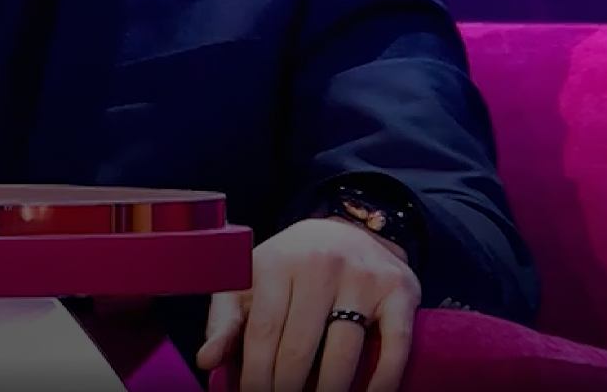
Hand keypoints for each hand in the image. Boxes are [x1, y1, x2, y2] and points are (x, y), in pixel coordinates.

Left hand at [195, 216, 420, 391]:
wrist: (348, 230)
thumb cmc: (290, 268)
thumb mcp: (250, 282)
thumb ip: (225, 321)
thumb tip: (206, 361)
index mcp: (276, 262)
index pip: (262, 333)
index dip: (256, 376)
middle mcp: (320, 264)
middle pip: (300, 347)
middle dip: (287, 389)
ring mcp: (363, 276)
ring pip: (344, 352)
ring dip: (329, 391)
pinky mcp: (399, 291)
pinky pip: (394, 346)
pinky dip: (382, 380)